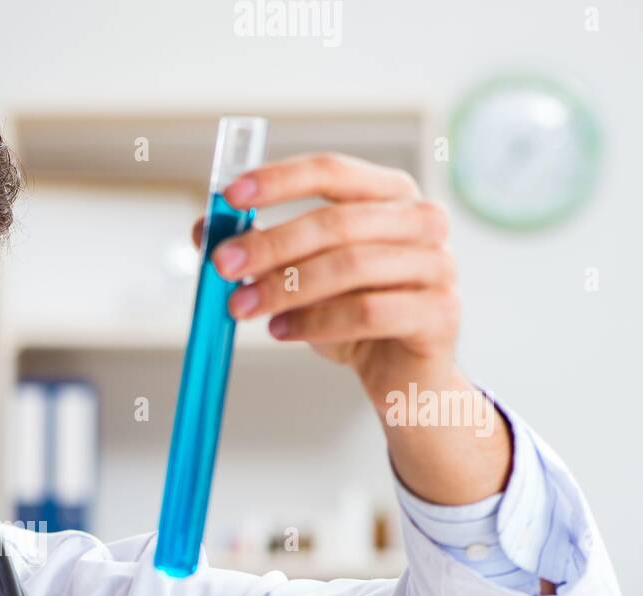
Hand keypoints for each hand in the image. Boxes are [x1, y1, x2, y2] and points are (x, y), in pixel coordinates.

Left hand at [192, 152, 510, 506]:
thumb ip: (261, 248)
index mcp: (389, 195)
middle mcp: (422, 220)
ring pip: (350, 267)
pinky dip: (315, 322)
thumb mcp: (302, 278)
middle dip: (271, 244)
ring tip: (243, 308)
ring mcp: (438, 265)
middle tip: (223, 267)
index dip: (279, 180)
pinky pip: (367, 312)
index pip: (332, 171)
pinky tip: (281, 331)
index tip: (230, 196)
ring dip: (285, 288)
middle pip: (336, 222)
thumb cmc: (352, 318)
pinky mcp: (440, 313)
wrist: (401, 376)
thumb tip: (203, 229)